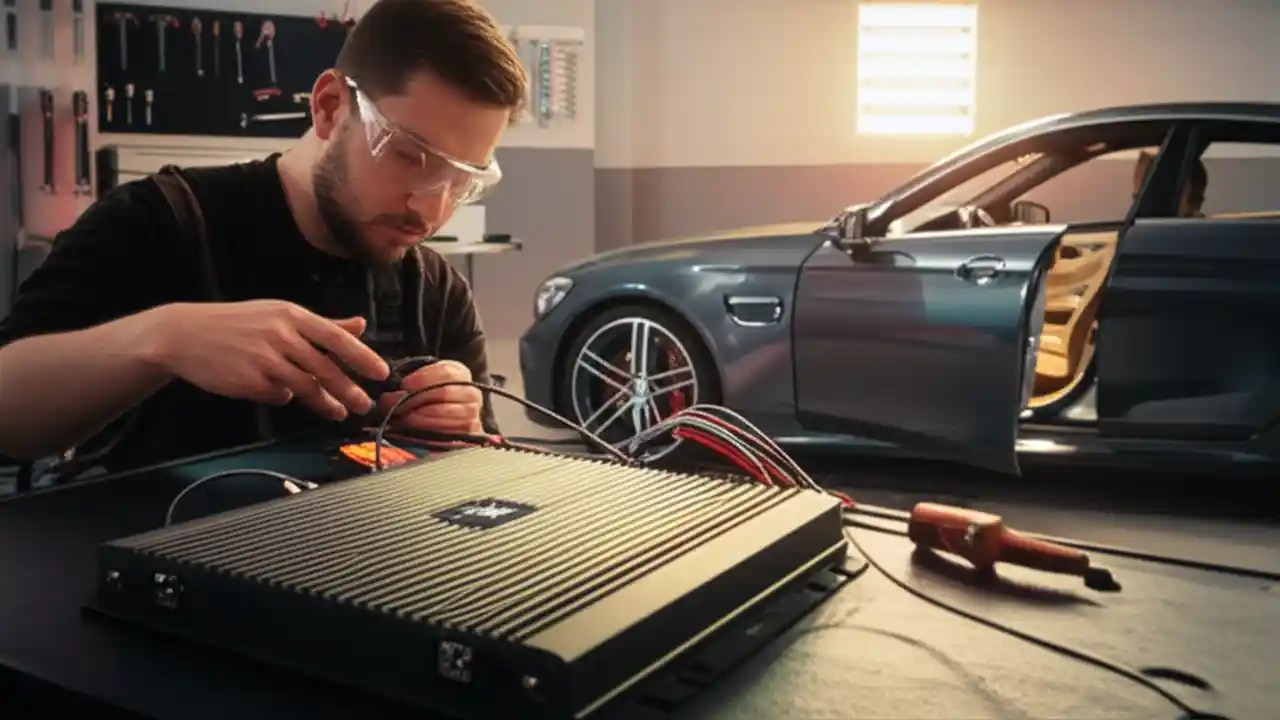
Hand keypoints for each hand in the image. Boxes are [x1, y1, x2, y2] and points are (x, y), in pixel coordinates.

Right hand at [144, 300, 389, 420]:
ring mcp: (265, 359)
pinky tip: (279, 394)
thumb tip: (360, 324)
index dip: (361, 356)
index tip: (380, 372)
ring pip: (306, 386)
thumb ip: (322, 323)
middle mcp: (281, 335)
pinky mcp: (250, 381)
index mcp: (291, 315)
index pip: (336, 337)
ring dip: (326, 403)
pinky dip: (283, 397)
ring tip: (339, 413)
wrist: (184, 335)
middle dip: (349, 389)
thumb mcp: (279, 314)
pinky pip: (278, 395)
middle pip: (326, 367)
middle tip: (365, 404)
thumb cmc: (237, 323)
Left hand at [378, 360, 483, 435]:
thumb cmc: (425, 400)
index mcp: (460, 374)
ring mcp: (474, 415)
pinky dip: (432, 432)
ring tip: (405, 419)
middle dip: (417, 398)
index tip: (404, 384)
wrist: (440, 421)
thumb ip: (409, 384)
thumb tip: (389, 394)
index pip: (446, 372)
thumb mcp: (420, 385)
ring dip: (422, 416)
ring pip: (448, 412)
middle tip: (397, 404)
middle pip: (446, 392)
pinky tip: (417, 431)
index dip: (423, 378)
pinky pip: (453, 432)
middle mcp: (472, 393)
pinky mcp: (471, 435)